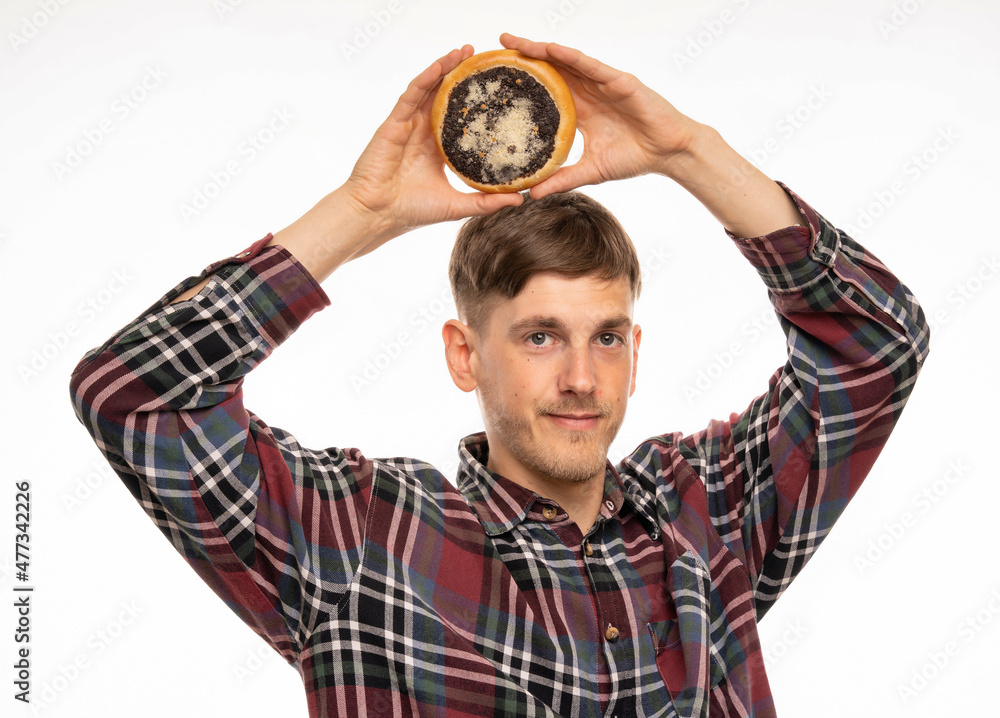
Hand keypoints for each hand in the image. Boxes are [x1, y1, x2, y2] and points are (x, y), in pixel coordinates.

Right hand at [270, 46, 523, 281]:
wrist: (378, 215)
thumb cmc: (411, 210)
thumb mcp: (457, 205)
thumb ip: (486, 201)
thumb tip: (521, 199)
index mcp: (438, 148)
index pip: (458, 117)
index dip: (475, 101)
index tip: (496, 87)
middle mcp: (423, 132)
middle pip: (444, 96)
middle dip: (461, 75)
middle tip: (482, 57)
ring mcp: (408, 125)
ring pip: (428, 89)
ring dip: (444, 67)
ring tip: (464, 50)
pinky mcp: (394, 123)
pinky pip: (411, 95)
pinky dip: (425, 78)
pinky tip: (439, 64)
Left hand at [498, 33, 699, 196]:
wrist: (668, 153)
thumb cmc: (635, 158)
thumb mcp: (590, 171)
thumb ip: (562, 180)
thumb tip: (531, 194)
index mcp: (580, 111)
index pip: (546, 93)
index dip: (524, 85)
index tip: (497, 80)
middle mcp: (588, 93)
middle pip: (551, 70)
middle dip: (525, 58)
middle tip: (497, 47)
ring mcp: (602, 84)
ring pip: (566, 62)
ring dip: (540, 50)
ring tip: (514, 42)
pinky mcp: (618, 81)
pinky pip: (590, 65)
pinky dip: (570, 57)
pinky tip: (550, 49)